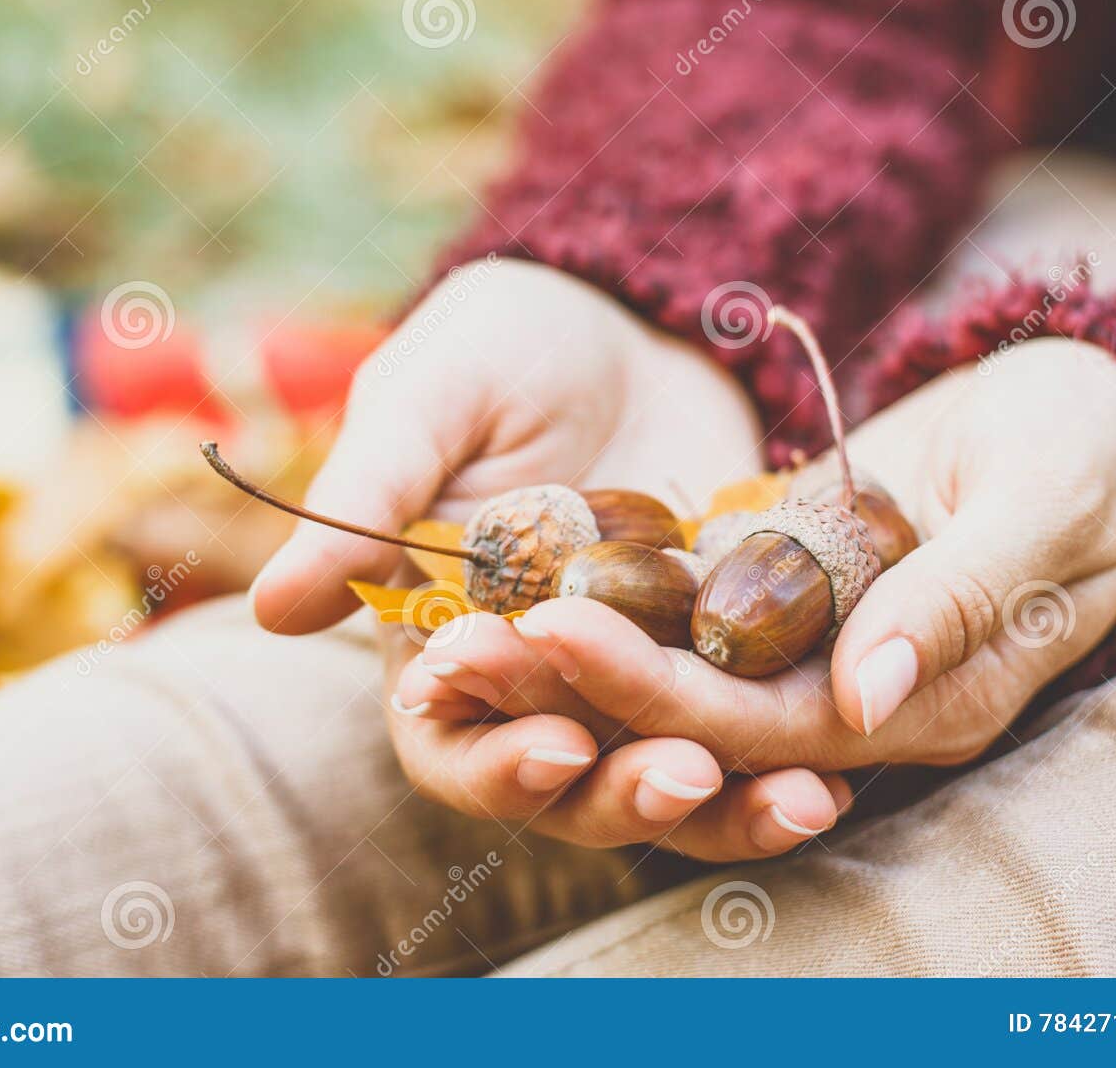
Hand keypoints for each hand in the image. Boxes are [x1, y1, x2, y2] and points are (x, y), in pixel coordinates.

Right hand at [253, 260, 852, 857]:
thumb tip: (271, 607)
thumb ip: (369, 496)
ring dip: (727, 804)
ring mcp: (637, 674)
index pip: (449, 740)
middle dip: (625, 795)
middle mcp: (539, 681)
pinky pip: (754, 725)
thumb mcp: (432, 397)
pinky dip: (790, 752)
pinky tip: (844, 767)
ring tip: (799, 800)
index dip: (493, 762)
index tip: (554, 746)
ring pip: (668, 774)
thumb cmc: (505, 342)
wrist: (635, 310)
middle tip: (685, 776)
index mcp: (443, 636)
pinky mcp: (725, 654)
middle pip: (569, 785)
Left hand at [398, 336, 1115, 780]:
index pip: (774, 724)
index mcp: (935, 701)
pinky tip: (521, 576)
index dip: (661, 691)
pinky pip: (687, 613)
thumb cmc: (1085, 445)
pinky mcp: (786, 594)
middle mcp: (861, 697)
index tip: (557, 634)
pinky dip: (610, 602)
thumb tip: (867, 698)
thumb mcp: (1043, 502)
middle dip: (585, 683)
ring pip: (681, 672)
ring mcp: (818, 648)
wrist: (1079, 402)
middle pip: (704, 715)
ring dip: (577, 655)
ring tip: (468, 624)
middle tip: (470, 640)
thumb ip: (961, 597)